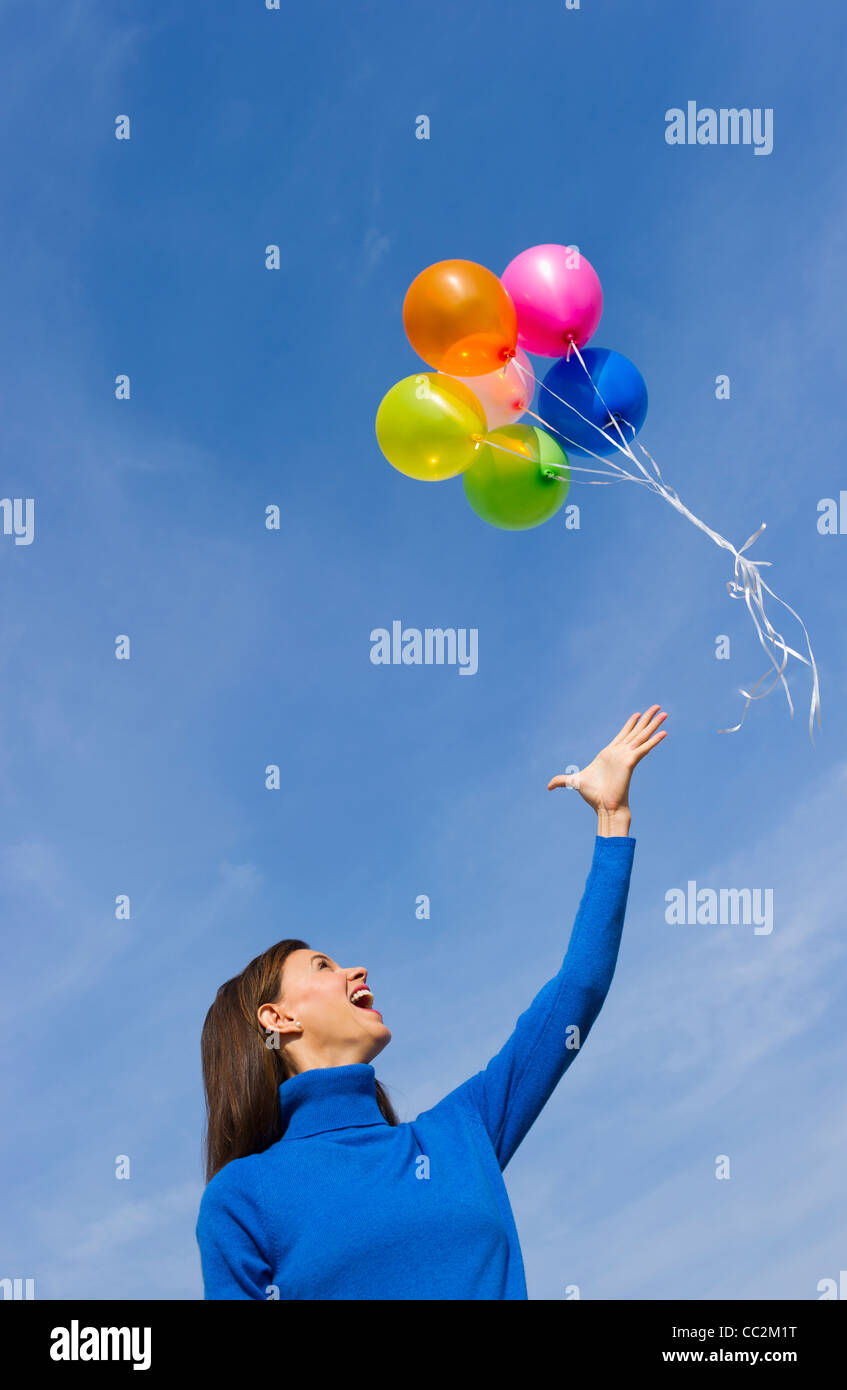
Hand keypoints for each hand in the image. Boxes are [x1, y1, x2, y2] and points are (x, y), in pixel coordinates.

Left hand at [547, 706, 667, 817]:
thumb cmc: (593, 796)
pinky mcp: (631, 762)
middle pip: (635, 731)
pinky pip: (644, 748)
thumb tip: (548, 786)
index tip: (637, 714)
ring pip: (642, 736)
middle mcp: (620, 752)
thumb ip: (561, 780)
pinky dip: (654, 740)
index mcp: (609, 754)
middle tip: (657, 707)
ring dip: (653, 724)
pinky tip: (664, 732)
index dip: (630, 724)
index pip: (622, 734)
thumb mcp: (574, 783)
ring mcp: (627, 756)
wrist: (603, 806)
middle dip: (646, 719)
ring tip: (664, 713)